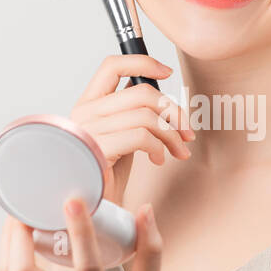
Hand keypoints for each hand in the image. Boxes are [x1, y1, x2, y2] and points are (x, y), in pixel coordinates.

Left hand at [0, 192, 163, 270]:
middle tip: (25, 206)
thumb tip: (145, 210)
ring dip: (9, 243)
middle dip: (17, 235)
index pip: (85, 265)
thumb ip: (150, 250)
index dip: (79, 231)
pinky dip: (14, 257)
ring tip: (19, 217)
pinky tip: (21, 239)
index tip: (72, 200)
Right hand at [69, 55, 193, 206]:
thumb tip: (158, 92)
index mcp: (88, 104)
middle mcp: (83, 113)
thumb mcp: (121, 134)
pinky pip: (141, 136)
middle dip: (174, 112)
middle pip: (141, 92)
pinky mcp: (97, 151)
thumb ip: (130, 111)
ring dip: (172, 134)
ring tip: (177, 151)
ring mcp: (88, 131)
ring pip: (146, 115)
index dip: (143, 62)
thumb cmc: (109, 173)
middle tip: (187, 133)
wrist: (93, 208)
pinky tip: (158, 160)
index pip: (112, 66)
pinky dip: (158, 147)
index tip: (168, 72)